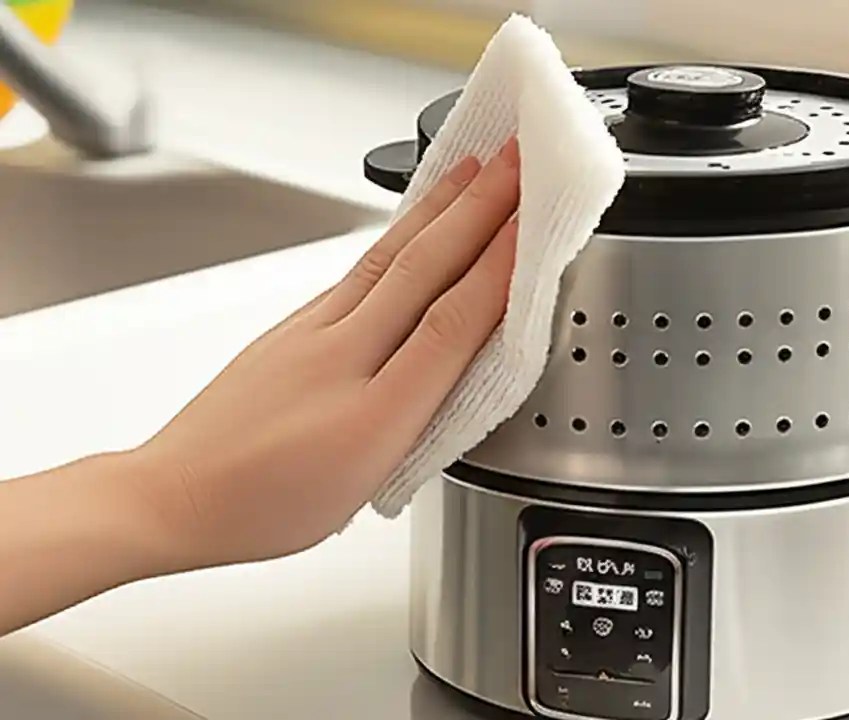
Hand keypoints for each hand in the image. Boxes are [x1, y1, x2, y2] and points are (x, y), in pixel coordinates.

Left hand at [135, 139, 519, 568]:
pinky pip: (357, 270)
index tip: (532, 223)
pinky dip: (397, 237)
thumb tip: (462, 369)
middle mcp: (339, 357)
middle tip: (517, 162)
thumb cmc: (267, 507)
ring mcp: (310, 332)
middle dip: (478, 209)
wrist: (175, 495)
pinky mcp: (292, 324)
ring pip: (388, 258)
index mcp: (372, 413)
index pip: (451, 323)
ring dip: (438, 207)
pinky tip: (413, 226)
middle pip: (422, 269)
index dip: (498, 269)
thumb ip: (422, 423)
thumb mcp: (365, 487)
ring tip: (474, 169)